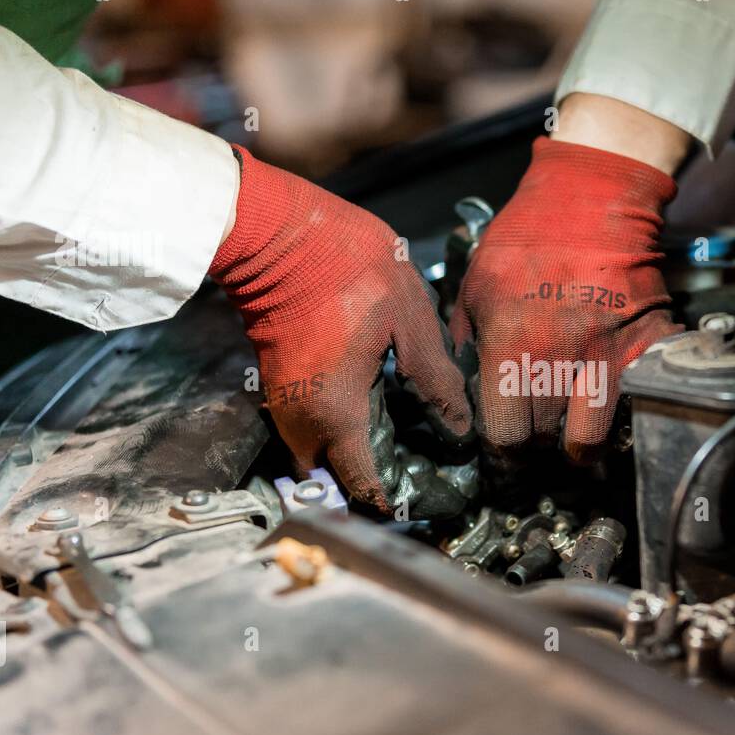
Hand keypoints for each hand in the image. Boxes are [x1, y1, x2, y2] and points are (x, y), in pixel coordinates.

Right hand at [210, 147, 471, 517]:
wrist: (276, 231)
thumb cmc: (344, 264)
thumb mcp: (409, 318)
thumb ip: (436, 378)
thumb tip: (458, 428)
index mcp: (336, 413)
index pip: (366, 490)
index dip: (402, 503)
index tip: (436, 496)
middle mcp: (303, 424)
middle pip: (340, 486)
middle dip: (380, 490)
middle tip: (428, 473)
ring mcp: (286, 408)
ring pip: (323, 463)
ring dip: (362, 463)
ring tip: (414, 446)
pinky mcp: (281, 389)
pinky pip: (314, 435)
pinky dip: (346, 439)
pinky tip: (387, 415)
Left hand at [450, 137, 680, 462]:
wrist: (594, 196)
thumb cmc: (530, 235)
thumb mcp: (476, 281)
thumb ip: (467, 338)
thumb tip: (462, 384)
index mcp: (511, 340)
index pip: (505, 430)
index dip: (502, 450)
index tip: (503, 451)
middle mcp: (560, 354)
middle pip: (544, 438)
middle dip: (535, 448)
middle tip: (534, 444)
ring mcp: (608, 352)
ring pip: (591, 436)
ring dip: (579, 448)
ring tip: (572, 445)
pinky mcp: (647, 343)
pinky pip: (635, 401)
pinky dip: (623, 413)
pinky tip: (610, 410)